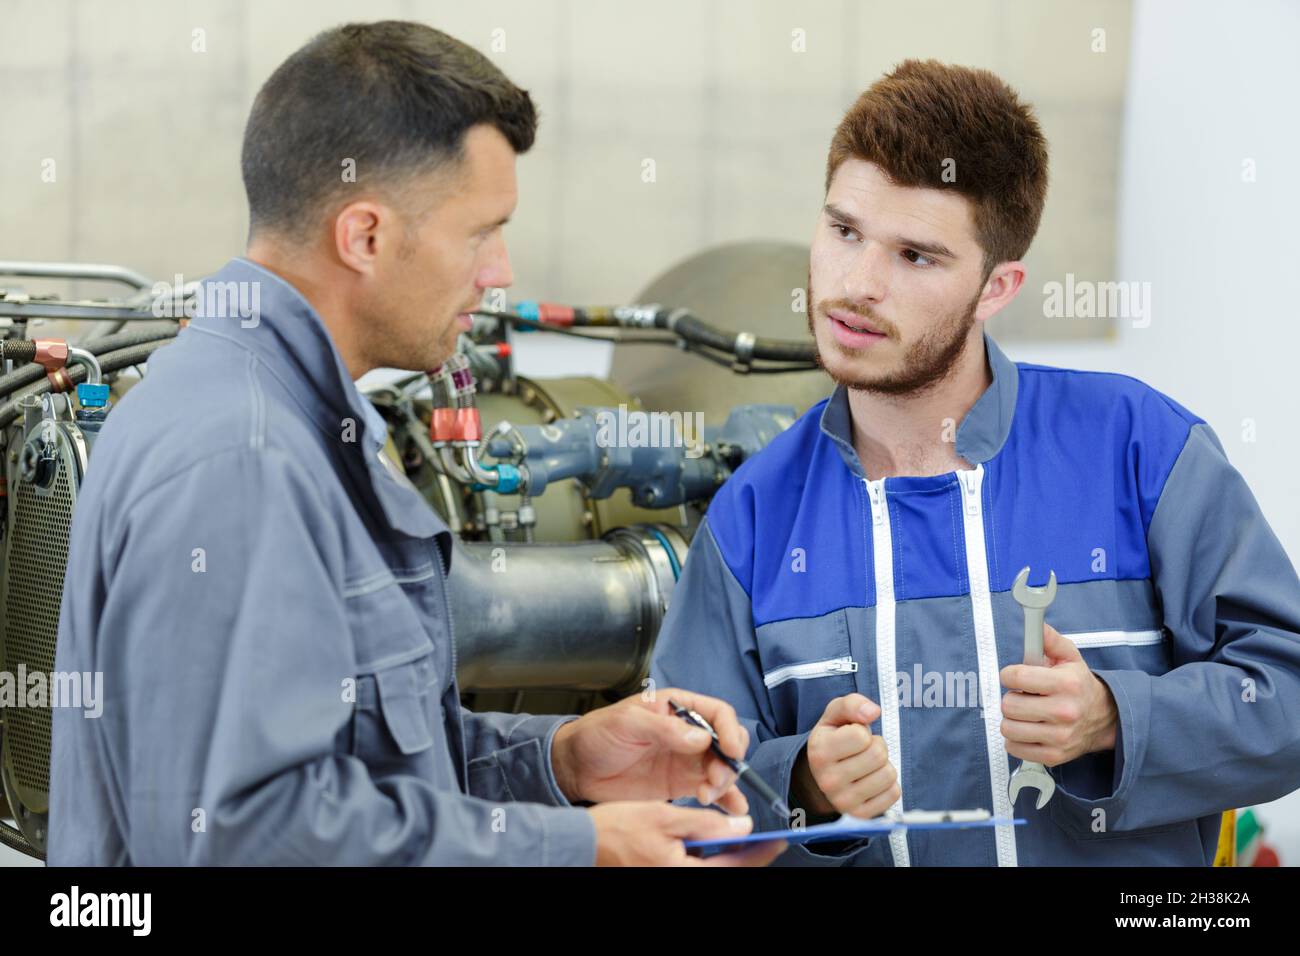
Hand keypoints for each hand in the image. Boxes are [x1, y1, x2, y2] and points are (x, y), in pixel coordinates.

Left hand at [552, 688, 750, 812]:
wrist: (577, 768)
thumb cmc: (597, 734)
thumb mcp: (627, 723)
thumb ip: (664, 728)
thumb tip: (701, 737)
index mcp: (678, 707)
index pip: (718, 713)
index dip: (730, 730)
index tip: (731, 749)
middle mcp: (688, 732)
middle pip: (727, 742)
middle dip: (729, 760)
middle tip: (715, 778)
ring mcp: (686, 759)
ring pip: (722, 768)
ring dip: (725, 782)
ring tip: (708, 794)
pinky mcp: (681, 784)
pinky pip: (711, 789)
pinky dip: (725, 798)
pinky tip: (733, 807)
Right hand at [588, 803, 785, 866]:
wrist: (581, 844)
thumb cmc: (616, 829)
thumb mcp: (664, 816)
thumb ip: (706, 823)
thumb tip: (743, 825)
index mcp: (683, 873)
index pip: (735, 866)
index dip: (760, 852)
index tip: (779, 839)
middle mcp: (680, 882)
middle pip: (727, 871)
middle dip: (749, 856)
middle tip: (766, 840)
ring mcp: (671, 880)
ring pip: (713, 871)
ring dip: (730, 857)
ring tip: (743, 838)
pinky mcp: (664, 876)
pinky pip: (697, 870)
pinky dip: (711, 858)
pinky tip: (714, 843)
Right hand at [792, 694, 898, 819]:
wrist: (820, 777)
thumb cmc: (832, 739)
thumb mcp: (834, 715)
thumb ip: (852, 704)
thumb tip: (873, 712)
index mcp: (820, 752)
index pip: (861, 736)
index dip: (863, 731)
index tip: (852, 736)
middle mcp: (828, 780)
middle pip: (878, 755)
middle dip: (876, 746)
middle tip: (863, 750)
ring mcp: (843, 801)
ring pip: (888, 775)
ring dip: (883, 765)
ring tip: (867, 765)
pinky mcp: (859, 815)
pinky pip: (893, 794)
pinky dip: (888, 784)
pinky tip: (872, 780)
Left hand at [999, 624, 1119, 765]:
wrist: (1104, 718)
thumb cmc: (1079, 685)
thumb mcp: (1070, 657)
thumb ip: (1049, 640)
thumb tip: (1036, 626)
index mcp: (1066, 683)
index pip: (1016, 677)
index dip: (1009, 674)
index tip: (1014, 676)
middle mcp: (1064, 711)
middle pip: (1009, 705)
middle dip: (1011, 698)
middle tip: (1023, 697)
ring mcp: (1059, 736)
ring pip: (1008, 728)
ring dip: (1012, 720)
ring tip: (1025, 714)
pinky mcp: (1053, 755)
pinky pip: (1014, 748)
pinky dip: (1015, 739)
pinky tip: (1027, 730)